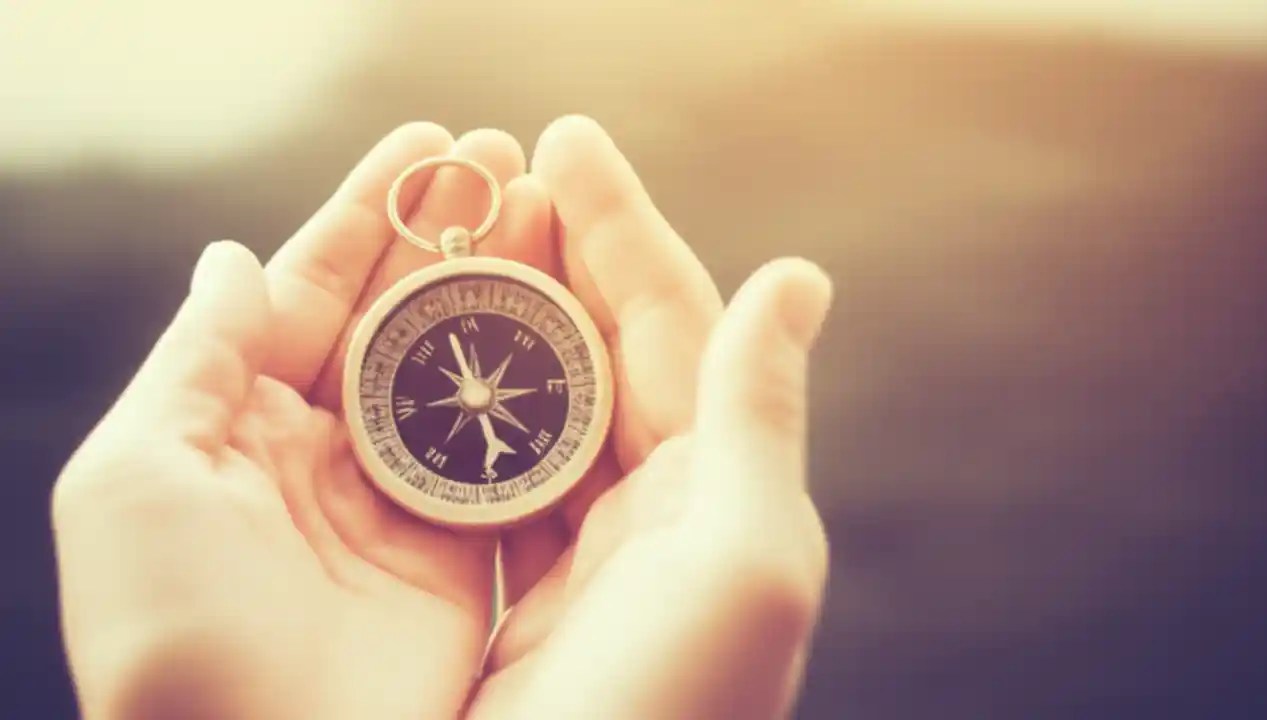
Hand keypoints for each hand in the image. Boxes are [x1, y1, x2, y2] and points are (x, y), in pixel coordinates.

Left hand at [52, 124, 538, 718]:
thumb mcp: (136, 477)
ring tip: (553, 217)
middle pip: (397, 321)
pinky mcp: (459, 557)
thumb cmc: (171, 634)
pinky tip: (572, 324)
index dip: (369, 215)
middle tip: (514, 164)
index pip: (310, 294)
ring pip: (457, 372)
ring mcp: (396, 505)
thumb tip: (229, 260)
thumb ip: (195, 362)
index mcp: (236, 428)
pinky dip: (536, 389)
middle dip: (452, 238)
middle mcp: (321, 457)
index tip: (431, 147)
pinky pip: (502, 454)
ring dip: (503, 294)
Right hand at [468, 118, 832, 718]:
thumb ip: (755, 416)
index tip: (567, 142)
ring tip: (452, 238)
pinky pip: (484, 480)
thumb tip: (797, 277)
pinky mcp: (512, 602)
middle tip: (495, 170)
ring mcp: (583, 559)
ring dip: (499, 321)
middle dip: (554, 256)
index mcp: (723, 497)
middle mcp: (661, 520)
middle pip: (602, 355)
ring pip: (539, 408)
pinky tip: (418, 359)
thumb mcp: (745, 561)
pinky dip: (453, 413)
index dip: (624, 229)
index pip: (675, 329)